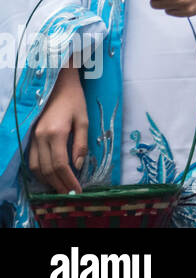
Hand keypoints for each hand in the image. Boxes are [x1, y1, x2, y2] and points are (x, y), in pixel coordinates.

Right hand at [29, 64, 86, 193]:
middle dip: (58, 184)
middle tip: (70, 194)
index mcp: (56, 133)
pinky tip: (49, 176)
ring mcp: (32, 137)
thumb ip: (81, 145)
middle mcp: (40, 138)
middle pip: (47, 169)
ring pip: (35, 167)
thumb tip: (78, 167)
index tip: (77, 190)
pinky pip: (31, 160)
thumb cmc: (75, 100)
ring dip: (47, 181)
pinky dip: (39, 171)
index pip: (60, 165)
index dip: (68, 180)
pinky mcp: (30, 136)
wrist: (58, 84)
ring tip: (60, 188)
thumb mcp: (84, 120)